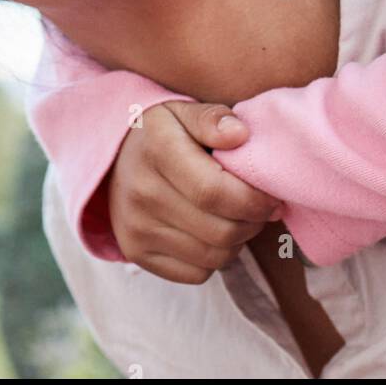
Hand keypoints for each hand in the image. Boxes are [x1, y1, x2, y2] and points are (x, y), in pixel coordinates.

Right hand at [108, 99, 282, 283]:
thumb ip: (212, 118)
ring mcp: (136, 228)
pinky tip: (212, 231)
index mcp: (158, 151)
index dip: (254, 200)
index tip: (273, 195)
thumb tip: (241, 134)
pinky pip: (197, 273)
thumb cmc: (162, 132)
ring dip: (238, 240)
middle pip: (220, 229)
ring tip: (238, 216)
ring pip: (213, 256)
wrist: (113, 158)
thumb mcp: (183, 110)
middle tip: (261, 206)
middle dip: (253, 221)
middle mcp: (142, 193)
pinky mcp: (136, 253)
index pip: (215, 191)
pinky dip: (215, 258)